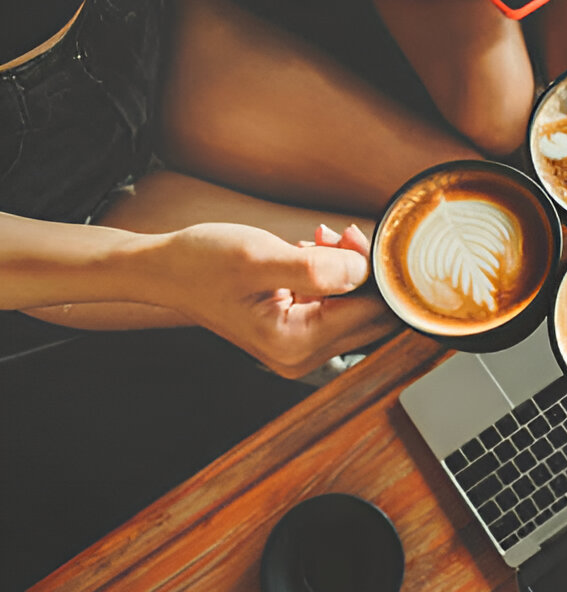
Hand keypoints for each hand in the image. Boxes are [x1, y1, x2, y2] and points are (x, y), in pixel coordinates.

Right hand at [154, 223, 396, 376]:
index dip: (374, 273)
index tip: (354, 238)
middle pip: (370, 316)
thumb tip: (363, 271)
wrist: (167, 269)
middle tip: (342, 236)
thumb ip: (314, 268)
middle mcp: (302, 355)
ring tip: (322, 239)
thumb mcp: (258, 257)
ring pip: (356, 306)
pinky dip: (333, 273)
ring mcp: (301, 345)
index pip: (370, 313)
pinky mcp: (298, 330)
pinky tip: (314, 249)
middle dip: (365, 272)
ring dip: (348, 269)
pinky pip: (336, 303)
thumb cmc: (201, 263)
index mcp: (295, 343)